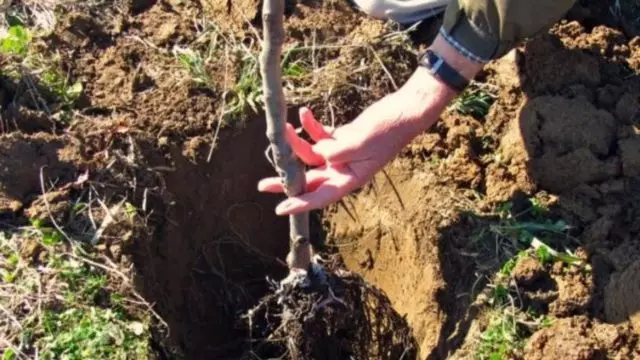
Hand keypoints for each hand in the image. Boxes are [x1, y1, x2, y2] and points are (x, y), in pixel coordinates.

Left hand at [257, 32, 482, 215]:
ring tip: (282, 130)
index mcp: (350, 179)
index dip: (300, 203)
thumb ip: (336, 150)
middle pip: (310, 180)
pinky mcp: (342, 138)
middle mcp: (343, 170)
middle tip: (262, 184)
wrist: (403, 111)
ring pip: (311, 155)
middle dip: (287, 180)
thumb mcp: (361, 142)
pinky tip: (303, 112)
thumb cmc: (388, 130)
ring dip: (296, 143)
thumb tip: (316, 152)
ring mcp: (342, 154)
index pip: (321, 196)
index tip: (280, 209)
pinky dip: (311, 126)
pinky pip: (320, 136)